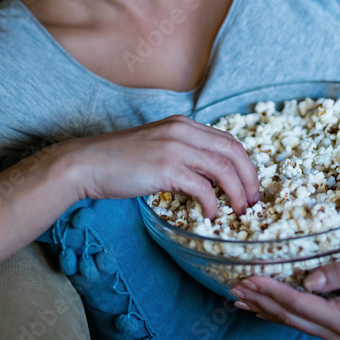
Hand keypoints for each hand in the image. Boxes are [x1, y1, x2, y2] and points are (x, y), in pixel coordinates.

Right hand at [62, 115, 259, 217]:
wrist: (86, 163)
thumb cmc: (118, 161)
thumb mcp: (157, 147)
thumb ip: (182, 153)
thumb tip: (207, 178)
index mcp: (183, 124)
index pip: (228, 140)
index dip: (244, 164)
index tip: (248, 185)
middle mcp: (183, 131)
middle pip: (234, 151)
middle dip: (249, 178)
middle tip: (253, 201)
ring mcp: (175, 148)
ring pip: (224, 169)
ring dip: (238, 193)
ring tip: (240, 211)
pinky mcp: (166, 168)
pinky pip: (203, 188)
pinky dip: (213, 204)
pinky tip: (211, 215)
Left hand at [229, 239, 339, 339]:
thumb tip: (309, 281)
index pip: (300, 304)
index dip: (272, 290)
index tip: (251, 276)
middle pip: (292, 317)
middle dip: (262, 301)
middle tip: (236, 285)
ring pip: (294, 322)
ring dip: (266, 308)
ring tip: (240, 296)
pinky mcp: (339, 330)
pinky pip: (304, 321)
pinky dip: (281, 312)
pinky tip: (264, 307)